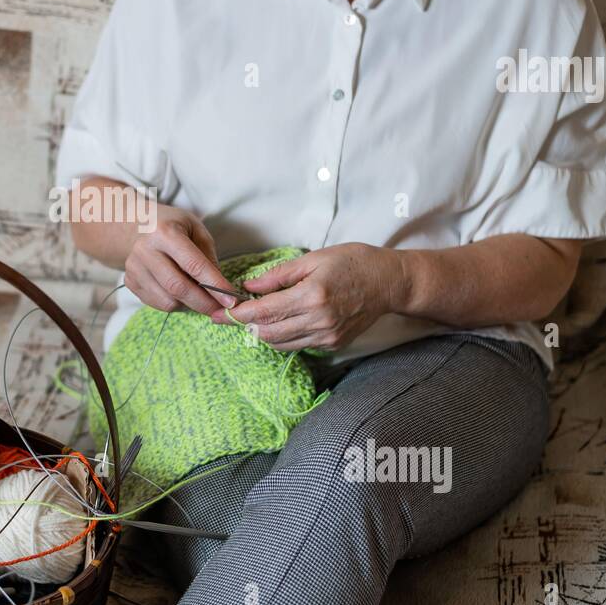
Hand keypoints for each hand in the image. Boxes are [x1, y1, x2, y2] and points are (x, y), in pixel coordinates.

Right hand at [123, 207, 240, 315]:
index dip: (215, 286)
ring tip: (201, 297)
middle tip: (221, 309)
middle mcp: (145, 251)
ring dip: (190, 305)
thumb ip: (209, 257)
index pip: (194, 265)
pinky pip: (157, 304)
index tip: (231, 300)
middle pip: (178, 287)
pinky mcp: (129, 282)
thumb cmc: (173, 226)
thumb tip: (221, 290)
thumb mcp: (196, 230)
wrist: (138, 224)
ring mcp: (134, 268)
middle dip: (204, 303)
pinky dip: (175, 304)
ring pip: (167, 300)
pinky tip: (182, 294)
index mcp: (165, 233)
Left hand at [210, 242, 404, 350]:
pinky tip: (279, 322)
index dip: (236, 314)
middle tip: (229, 315)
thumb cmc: (352, 262)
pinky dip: (282, 336)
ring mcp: (327, 336)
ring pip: (280, 343)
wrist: (388, 282)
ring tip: (252, 318)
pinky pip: (298, 345)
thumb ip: (278, 275)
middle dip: (244, 325)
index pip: (263, 312)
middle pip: (267, 332)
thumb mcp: (313, 259)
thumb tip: (248, 286)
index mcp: (312, 296)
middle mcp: (319, 320)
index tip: (217, 313)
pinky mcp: (332, 344)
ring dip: (261, 333)